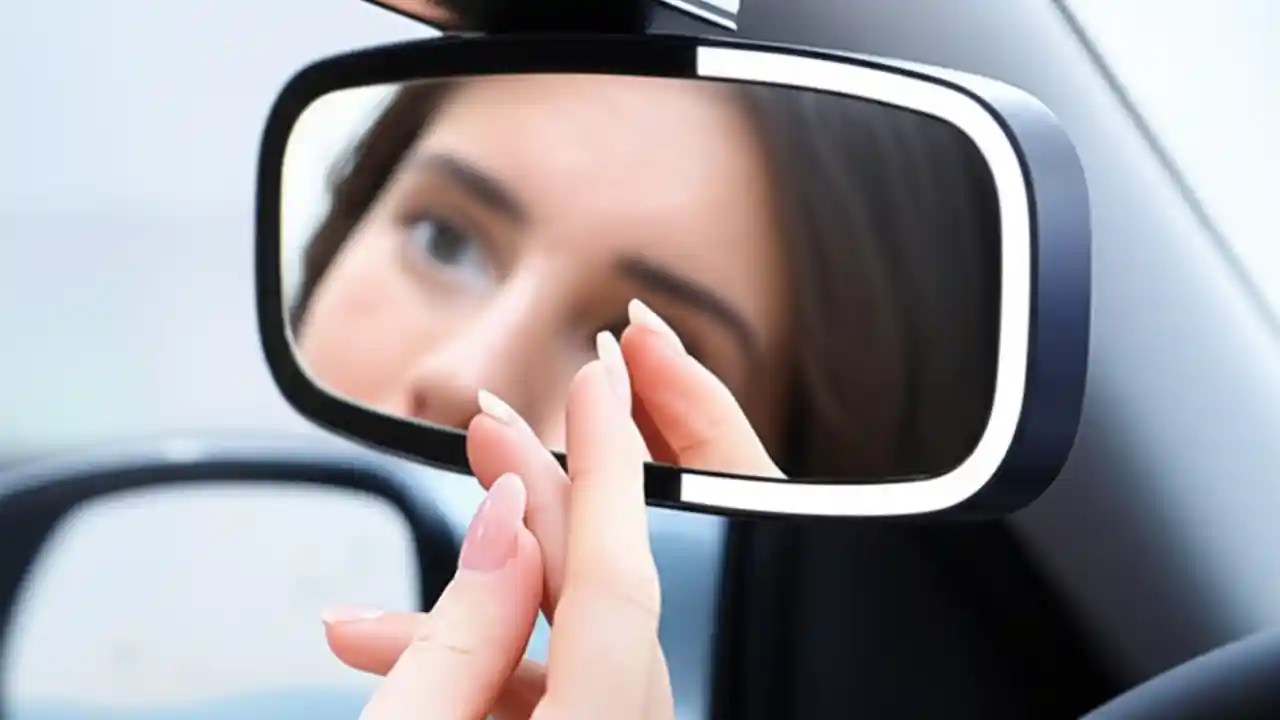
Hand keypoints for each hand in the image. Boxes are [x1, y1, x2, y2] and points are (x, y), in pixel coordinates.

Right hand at [323, 299, 780, 716]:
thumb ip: (457, 635)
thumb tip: (503, 523)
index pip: (620, 576)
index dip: (615, 459)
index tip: (606, 365)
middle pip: (607, 588)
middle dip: (541, 498)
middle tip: (489, 425)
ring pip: (572, 638)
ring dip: (486, 591)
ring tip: (379, 594)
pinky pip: (553, 687)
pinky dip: (485, 657)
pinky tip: (393, 646)